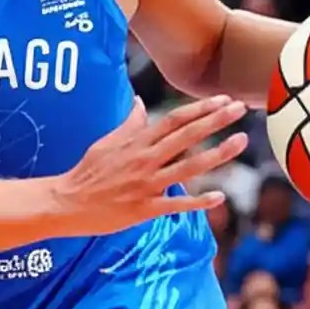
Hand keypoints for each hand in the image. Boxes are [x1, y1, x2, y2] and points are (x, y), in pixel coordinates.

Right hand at [54, 95, 247, 235]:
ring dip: (217, 155)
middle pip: (186, 136)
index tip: (222, 99)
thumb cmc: (87, 172)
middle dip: (215, 121)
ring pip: (188, 167)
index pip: (174, 120)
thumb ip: (129, 124)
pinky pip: (177, 205)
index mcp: (136, 142)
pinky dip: (199, 202)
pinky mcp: (145, 209)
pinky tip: (220, 197)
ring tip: (241, 142)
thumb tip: (140, 102)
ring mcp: (146, 184)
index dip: (200, 109)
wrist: (68, 202)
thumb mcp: (106, 142)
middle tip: (240, 108)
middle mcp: (145, 160)